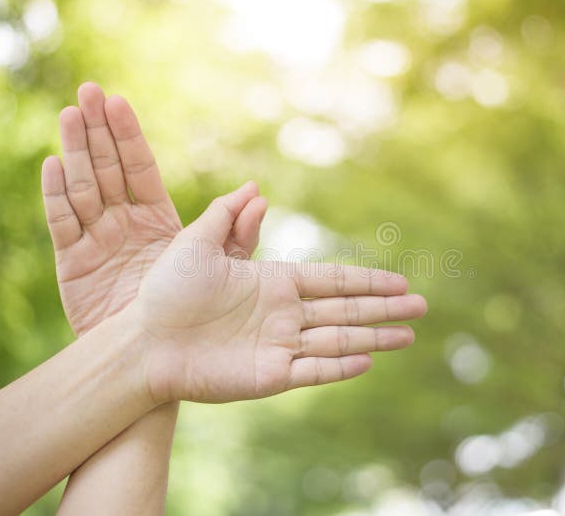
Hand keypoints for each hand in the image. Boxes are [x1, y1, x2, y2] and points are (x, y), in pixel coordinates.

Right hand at [41, 83, 266, 335]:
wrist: (158, 355)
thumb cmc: (191, 312)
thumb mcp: (219, 269)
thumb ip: (237, 232)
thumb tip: (258, 192)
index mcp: (156, 218)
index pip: (140, 167)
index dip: (128, 135)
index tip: (118, 100)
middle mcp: (124, 222)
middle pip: (108, 168)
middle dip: (97, 131)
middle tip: (87, 92)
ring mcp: (97, 240)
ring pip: (84, 187)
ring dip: (76, 152)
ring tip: (70, 114)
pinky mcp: (73, 263)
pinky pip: (62, 224)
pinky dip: (57, 195)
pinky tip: (53, 164)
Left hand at [135, 185, 427, 403]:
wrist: (141, 343)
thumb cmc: (164, 292)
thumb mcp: (195, 243)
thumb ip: (227, 216)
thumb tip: (254, 188)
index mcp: (273, 283)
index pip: (333, 280)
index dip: (368, 280)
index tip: (400, 281)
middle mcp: (283, 315)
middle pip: (346, 310)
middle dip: (384, 308)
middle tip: (422, 307)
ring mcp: (279, 347)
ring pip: (338, 341)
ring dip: (374, 338)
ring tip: (408, 336)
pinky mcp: (268, 377)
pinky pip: (312, 371)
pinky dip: (339, 368)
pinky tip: (367, 362)